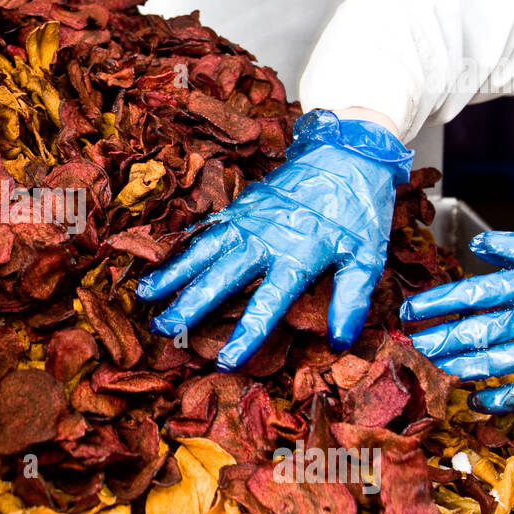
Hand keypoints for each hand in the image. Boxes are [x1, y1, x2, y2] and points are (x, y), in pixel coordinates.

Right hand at [136, 109, 411, 370]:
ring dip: (173, 273)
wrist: (348, 150)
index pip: (266, 304)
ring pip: (203, 251)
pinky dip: (183, 245)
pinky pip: (206, 229)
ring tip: (145, 294)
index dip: (245, 336)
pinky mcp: (241, 206)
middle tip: (163, 328)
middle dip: (188, 305)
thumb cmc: (361, 207)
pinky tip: (161, 260)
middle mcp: (264, 240)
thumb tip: (340, 342)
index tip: (225, 362)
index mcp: (297, 256)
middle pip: (219, 279)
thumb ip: (352, 299)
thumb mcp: (368, 255)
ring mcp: (247, 221)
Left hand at [402, 232, 513, 412]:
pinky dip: (496, 398)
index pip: (475, 292)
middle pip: (476, 330)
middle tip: (412, 343)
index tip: (410, 310)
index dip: (438, 302)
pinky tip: (475, 400)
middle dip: (439, 337)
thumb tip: (479, 244)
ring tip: (435, 365)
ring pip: (493, 362)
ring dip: (458, 365)